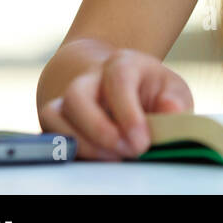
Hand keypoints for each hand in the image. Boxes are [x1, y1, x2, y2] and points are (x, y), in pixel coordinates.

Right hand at [38, 49, 192, 160]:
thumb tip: (171, 110)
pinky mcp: (55, 118)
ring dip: (81, 142)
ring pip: (54, 114)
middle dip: (98, 128)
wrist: (122, 88)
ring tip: (112, 158)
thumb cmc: (151, 91)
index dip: (127, 113)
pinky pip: (47, 131)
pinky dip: (66, 148)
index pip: (117, 80)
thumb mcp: (172, 90)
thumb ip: (175, 101)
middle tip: (127, 151)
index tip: (142, 141)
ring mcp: (68, 97)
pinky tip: (93, 158)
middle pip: (77, 95)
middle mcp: (90, 77)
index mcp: (122, 63)